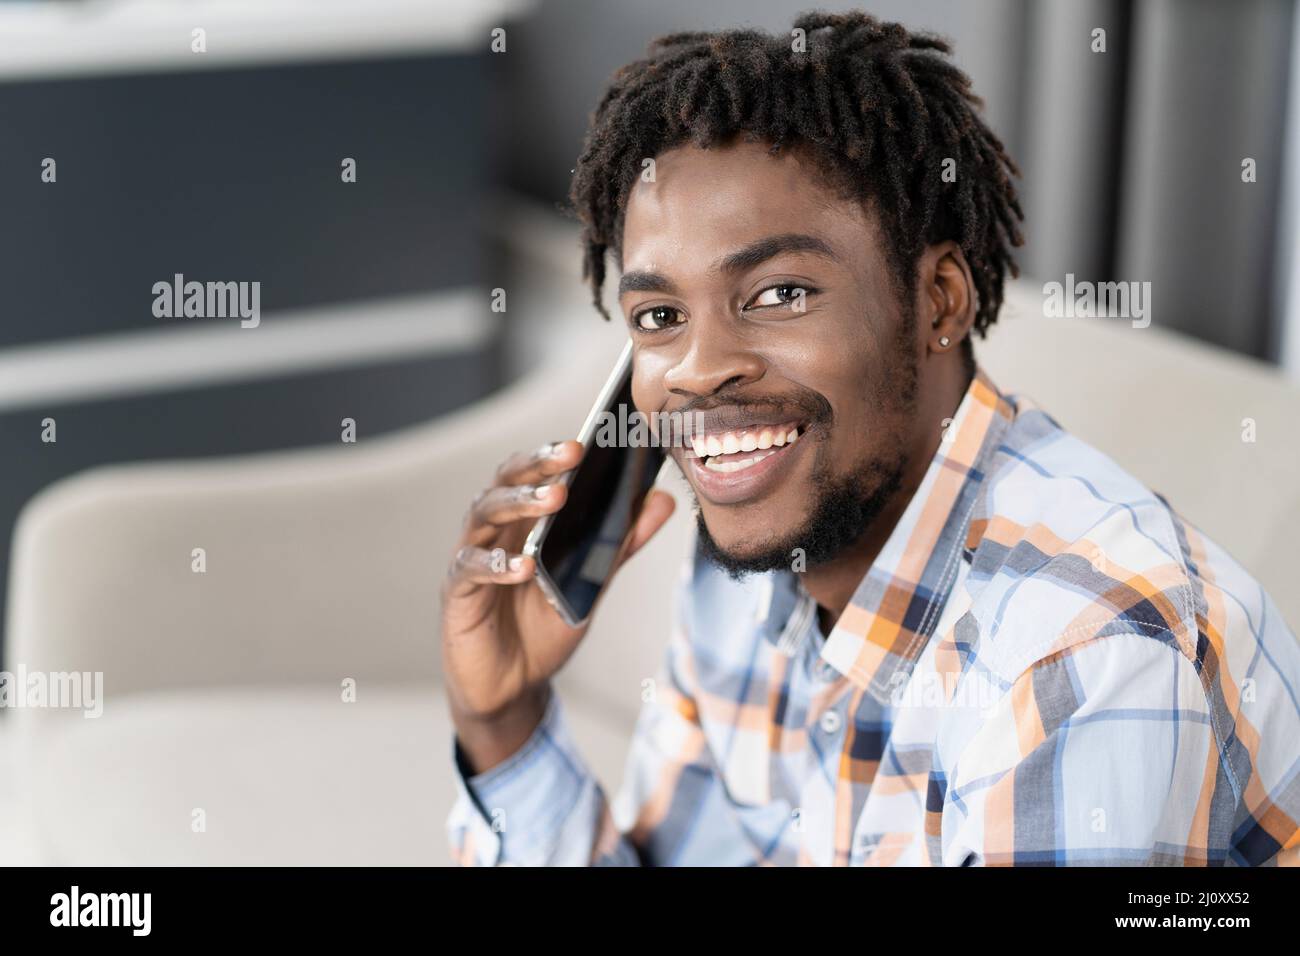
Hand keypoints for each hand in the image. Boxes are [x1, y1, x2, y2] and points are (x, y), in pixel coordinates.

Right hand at [440, 438, 675, 771]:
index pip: (533, 474)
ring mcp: (472, 559)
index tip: (591, 439)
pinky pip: (471, 570)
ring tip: (555, 499)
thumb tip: (661, 499)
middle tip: (572, 453)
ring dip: (519, 503)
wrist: (512, 688)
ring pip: (484, 515)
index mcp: (523, 522)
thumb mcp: (589, 584)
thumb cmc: (542, 628)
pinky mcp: (457, 595)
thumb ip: (620, 544)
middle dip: (537, 464)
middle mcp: (494, 531)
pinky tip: (523, 567)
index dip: (555, 454)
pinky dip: (496, 566)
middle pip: (505, 482)